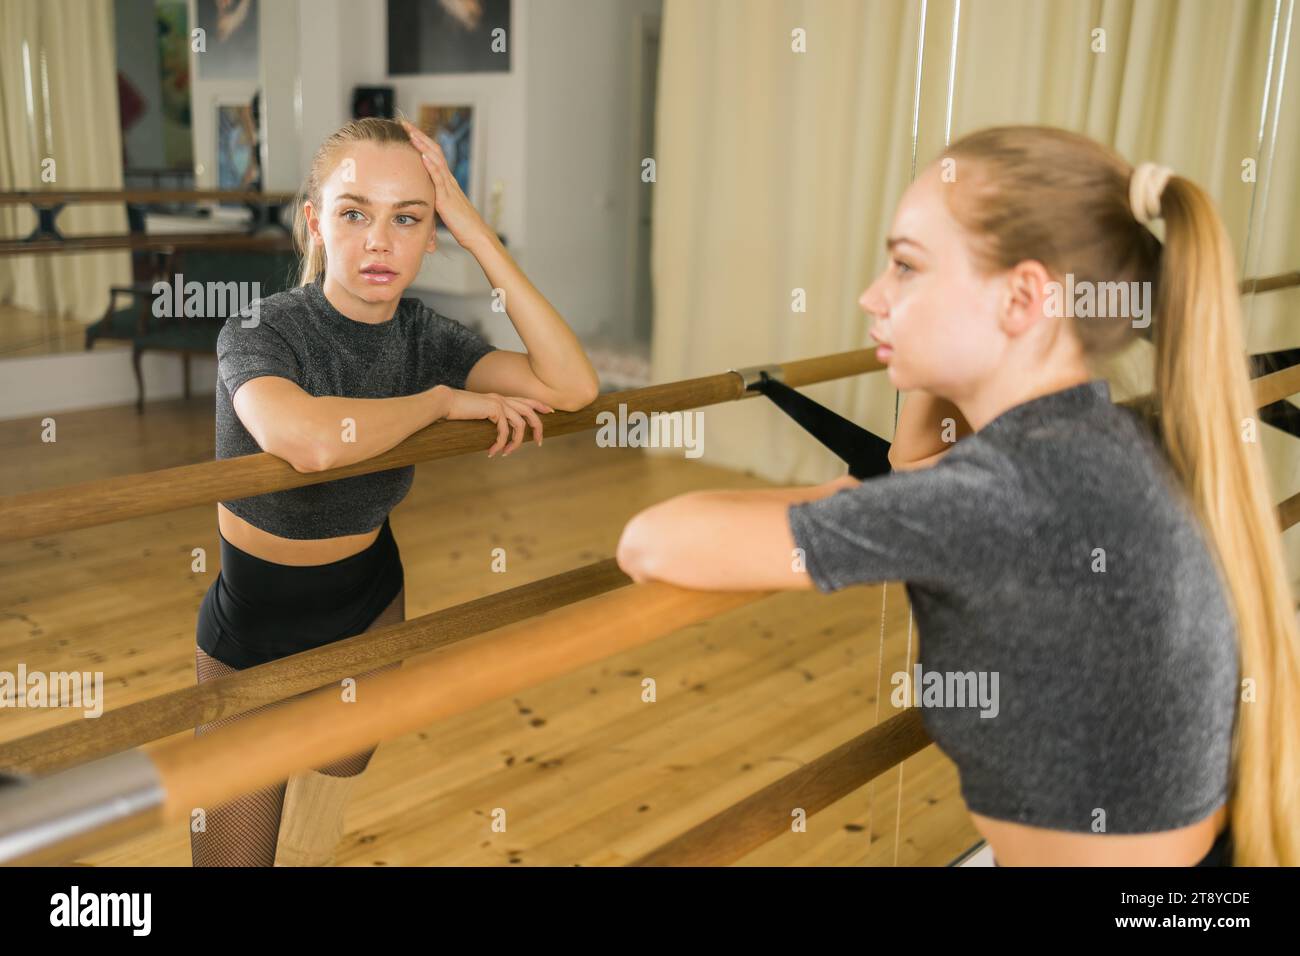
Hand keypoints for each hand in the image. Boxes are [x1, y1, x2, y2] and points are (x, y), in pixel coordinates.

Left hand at [399, 118, 491, 248]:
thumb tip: (422, 198)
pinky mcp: (447, 199)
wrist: (475, 234)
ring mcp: (449, 187)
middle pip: (434, 151)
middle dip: (418, 135)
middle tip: (404, 122)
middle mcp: (449, 180)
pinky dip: (431, 166)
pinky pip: (439, 179)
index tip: (407, 130)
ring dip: (422, 145)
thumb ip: (434, 199)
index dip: (421, 141)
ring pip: (436, 160)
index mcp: (447, 181)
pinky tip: (423, 156)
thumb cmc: (461, 225)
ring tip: (410, 133)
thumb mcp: (444, 209)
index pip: (433, 155)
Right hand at [441, 387, 552, 456]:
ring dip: (515, 443)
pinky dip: (500, 444)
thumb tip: (497, 431)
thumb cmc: (457, 411)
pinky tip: (492, 452)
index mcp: (500, 398)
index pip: (525, 400)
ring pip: (519, 425)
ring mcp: (499, 402)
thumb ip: (489, 419)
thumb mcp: (477, 414)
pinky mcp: (494, 410)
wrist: (445, 403)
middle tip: (540, 442)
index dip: (539, 405)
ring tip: (506, 454)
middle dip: (538, 427)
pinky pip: (504, 431)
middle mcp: (502, 398)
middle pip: (529, 411)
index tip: (550, 412)